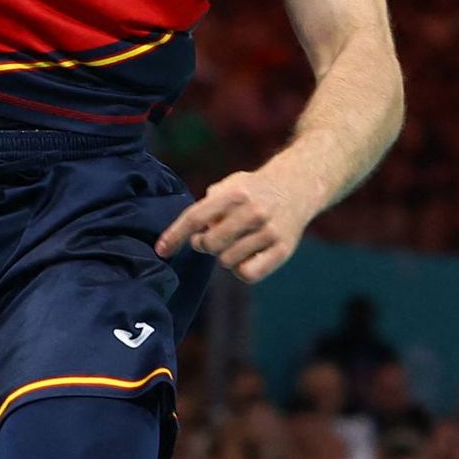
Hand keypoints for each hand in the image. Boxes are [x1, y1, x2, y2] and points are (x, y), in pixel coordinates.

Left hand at [156, 164, 322, 282]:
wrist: (298, 186)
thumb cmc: (254, 190)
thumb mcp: (230, 184)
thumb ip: (208, 205)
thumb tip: (192, 233)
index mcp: (236, 193)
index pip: (195, 218)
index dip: (175, 236)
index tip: (161, 250)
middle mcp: (254, 212)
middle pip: (209, 244)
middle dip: (204, 244)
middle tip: (211, 238)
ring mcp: (270, 232)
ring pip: (227, 261)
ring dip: (225, 255)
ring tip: (236, 242)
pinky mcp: (283, 250)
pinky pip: (248, 274)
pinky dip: (241, 269)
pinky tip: (246, 256)